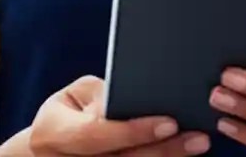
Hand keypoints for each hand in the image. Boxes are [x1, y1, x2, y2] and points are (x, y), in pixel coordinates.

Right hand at [28, 76, 209, 155]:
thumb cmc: (65, 115)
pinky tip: (181, 156)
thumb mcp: (72, 96)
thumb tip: (130, 103)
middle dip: (163, 150)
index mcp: (52, 134)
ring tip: (197, 146)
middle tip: (198, 138)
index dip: (133, 130)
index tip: (169, 121)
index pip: (97, 134)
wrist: (47, 153)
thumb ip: (99, 97)